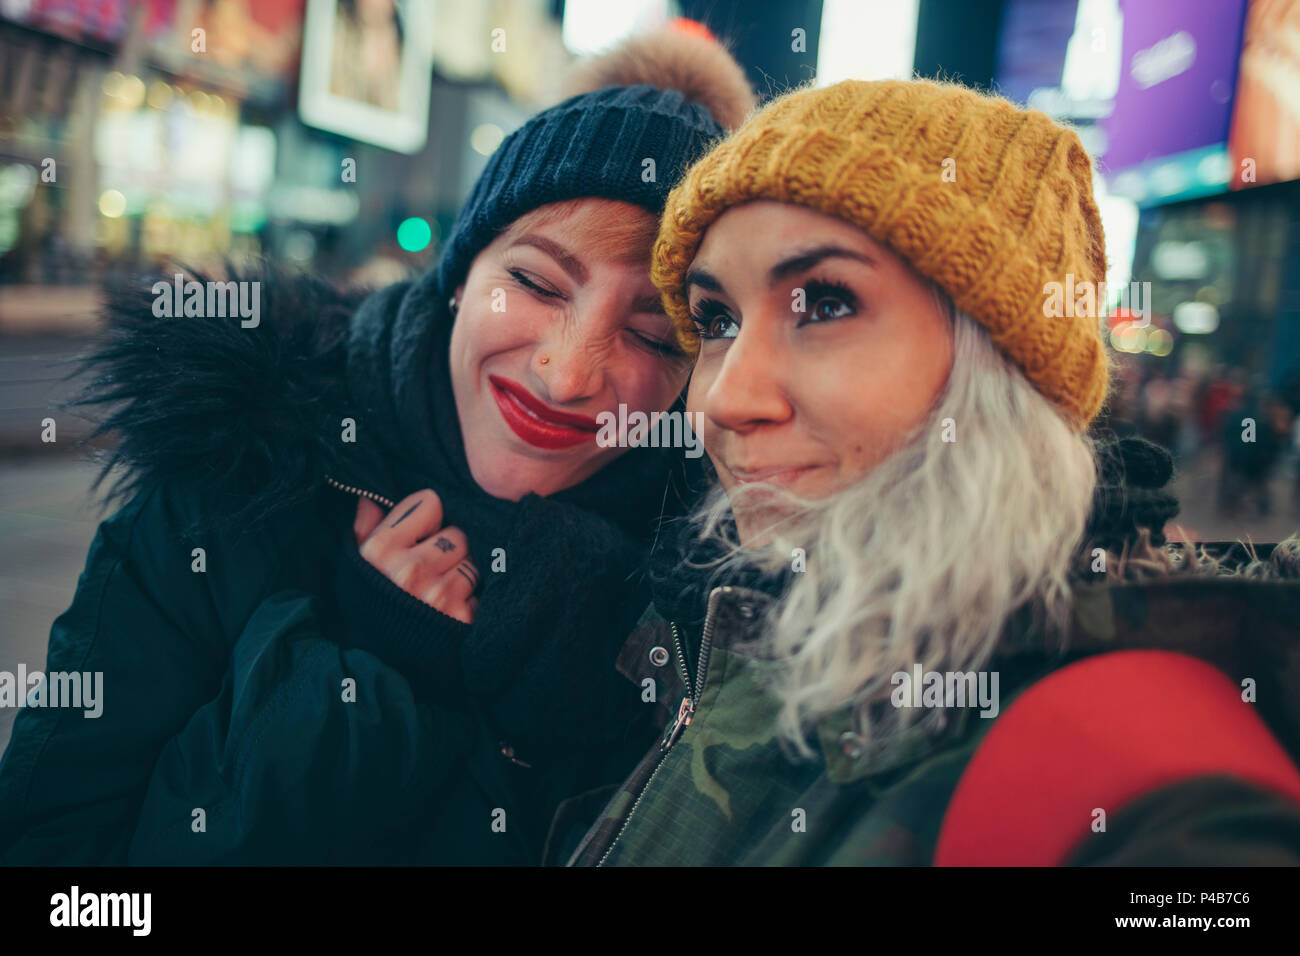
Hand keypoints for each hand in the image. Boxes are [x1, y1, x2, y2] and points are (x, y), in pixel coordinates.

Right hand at [353, 489, 478, 623]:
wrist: (381, 666)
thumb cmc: (371, 607)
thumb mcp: (357, 569)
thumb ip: (365, 529)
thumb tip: (370, 498)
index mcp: (381, 550)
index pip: (429, 502)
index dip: (428, 518)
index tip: (420, 535)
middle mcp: (410, 569)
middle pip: (456, 532)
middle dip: (448, 548)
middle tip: (433, 568)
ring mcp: (438, 592)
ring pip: (472, 560)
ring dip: (462, 573)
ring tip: (441, 590)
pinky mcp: (461, 615)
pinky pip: (480, 590)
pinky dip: (471, 599)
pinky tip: (451, 610)